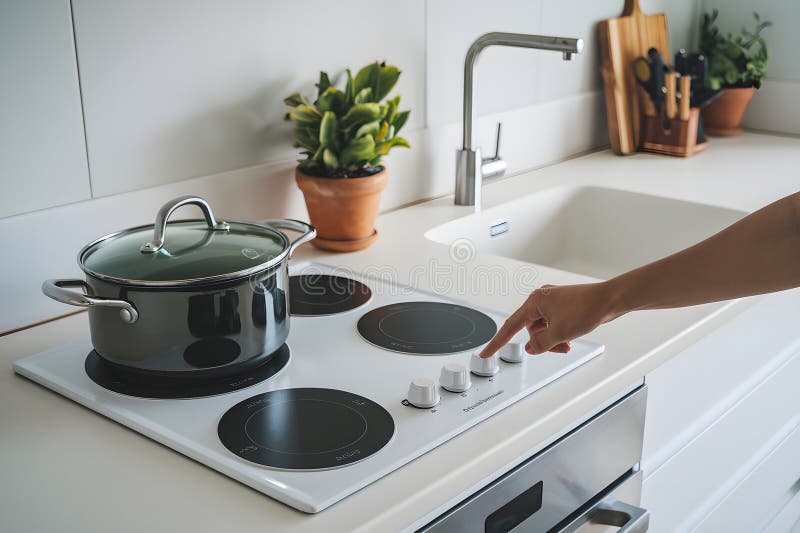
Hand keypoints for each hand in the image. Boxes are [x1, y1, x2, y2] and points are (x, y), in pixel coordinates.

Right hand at [480, 282, 616, 357]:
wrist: (610, 299)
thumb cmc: (587, 307)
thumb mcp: (559, 332)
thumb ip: (541, 343)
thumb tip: (532, 348)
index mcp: (534, 302)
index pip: (510, 326)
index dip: (497, 342)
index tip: (486, 352)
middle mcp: (541, 300)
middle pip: (530, 330)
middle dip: (542, 342)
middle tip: (557, 347)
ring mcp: (552, 303)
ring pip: (543, 329)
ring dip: (553, 339)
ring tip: (567, 342)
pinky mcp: (563, 307)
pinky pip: (553, 325)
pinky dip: (559, 334)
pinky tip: (569, 338)